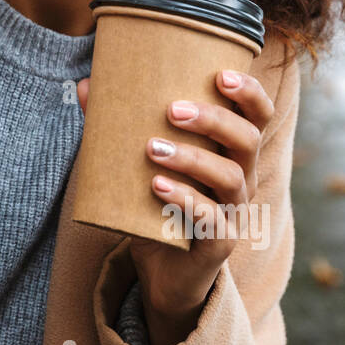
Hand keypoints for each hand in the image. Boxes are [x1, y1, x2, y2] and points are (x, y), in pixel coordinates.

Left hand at [76, 68, 275, 344]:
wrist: (160, 270)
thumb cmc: (155, 203)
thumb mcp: (140, 162)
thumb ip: (118, 124)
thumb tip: (86, 85)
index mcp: (231, 152)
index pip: (258, 116)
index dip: (250, 93)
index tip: (222, 74)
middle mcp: (242, 178)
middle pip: (248, 140)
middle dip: (214, 119)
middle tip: (172, 110)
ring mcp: (234, 212)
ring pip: (231, 178)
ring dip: (192, 159)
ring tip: (152, 148)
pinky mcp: (219, 243)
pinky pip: (212, 220)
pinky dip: (184, 199)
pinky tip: (156, 186)